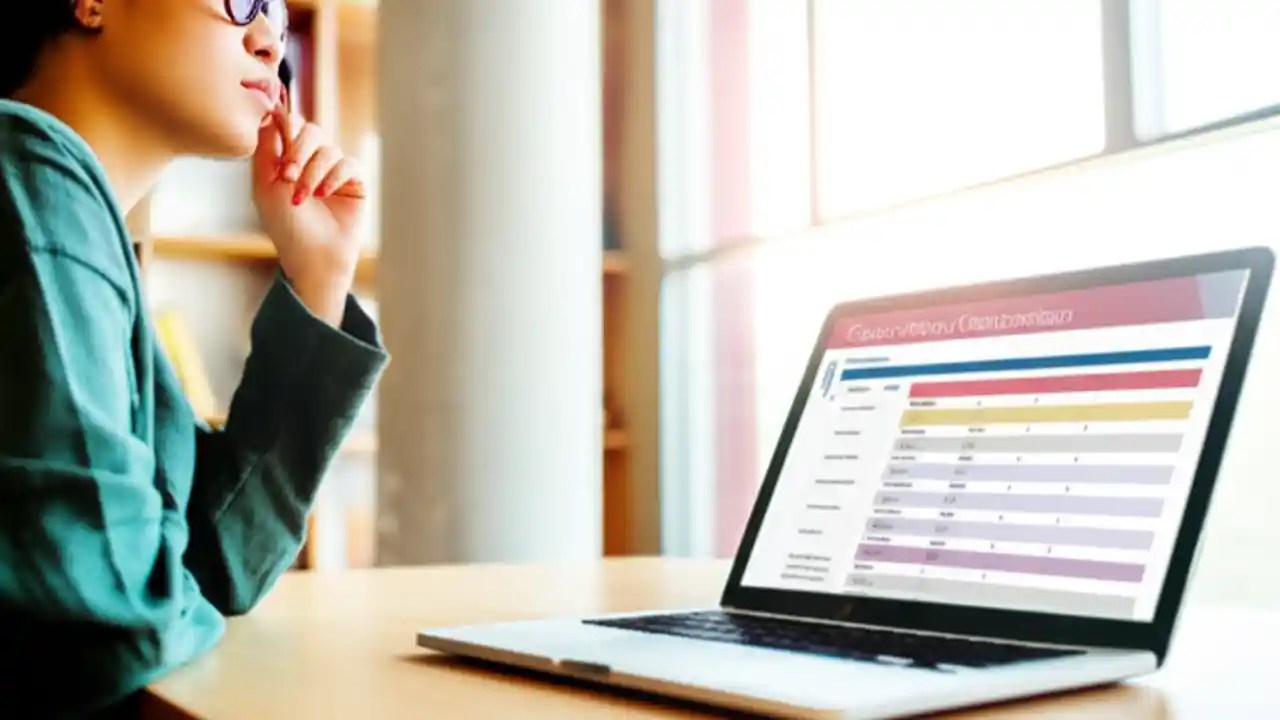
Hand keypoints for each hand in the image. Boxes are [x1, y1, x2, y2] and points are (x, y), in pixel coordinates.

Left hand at [252, 105, 367, 325]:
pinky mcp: (355, 181)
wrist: (313, 256)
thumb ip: (265, 147)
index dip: (285, 129)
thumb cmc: (286, 226)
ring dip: (313, 173)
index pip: (289, 125)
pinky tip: (324, 196)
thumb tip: (270, 111)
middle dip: (298, 150)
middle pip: (311, 130)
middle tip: (288, 175)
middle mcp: (312, 160)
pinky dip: (333, 177)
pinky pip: (348, 164)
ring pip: (328, 150)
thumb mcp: (264, 184)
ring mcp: (334, 169)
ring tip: (303, 197)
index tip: (277, 146)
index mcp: (288, 158)